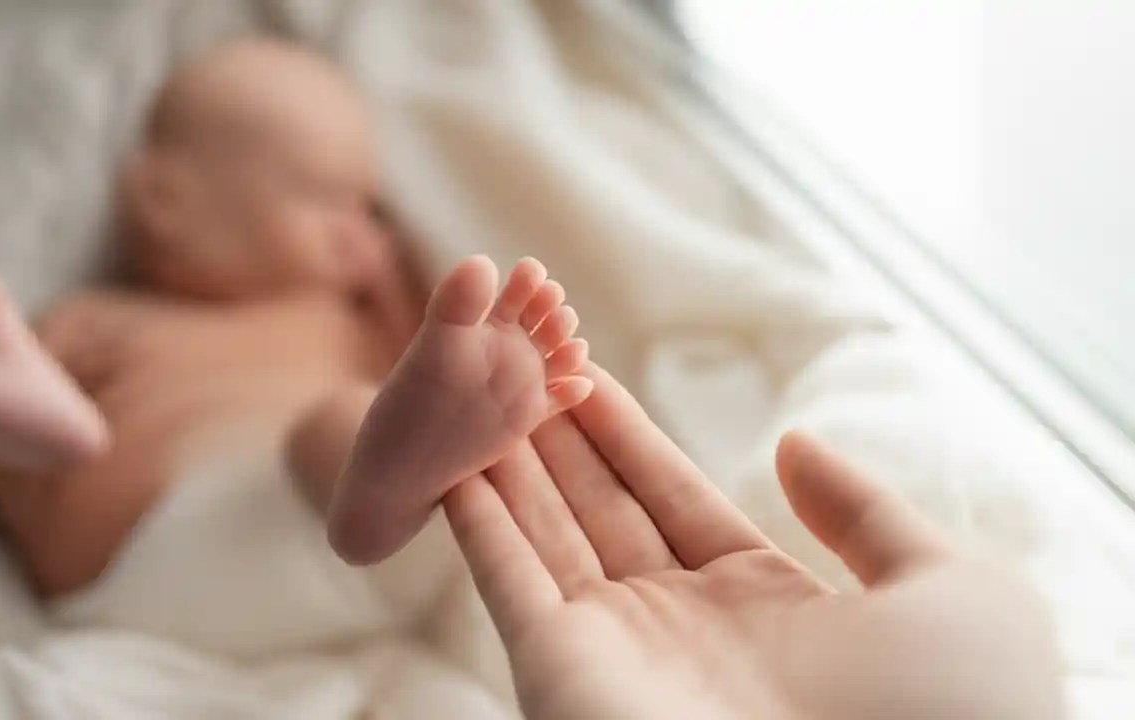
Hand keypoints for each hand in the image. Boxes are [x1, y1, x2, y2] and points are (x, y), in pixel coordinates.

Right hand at [444, 364, 1063, 719]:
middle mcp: (681, 627)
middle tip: (514, 363)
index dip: (627, 435)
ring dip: (507, 465)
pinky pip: (509, 584)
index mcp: (766, 604)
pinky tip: (453, 461)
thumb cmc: (948, 719)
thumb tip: (795, 443)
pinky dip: (477, 524)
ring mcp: (619, 653)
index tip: (586, 373)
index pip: (674, 497)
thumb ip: (865, 512)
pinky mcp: (562, 678)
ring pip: (544, 536)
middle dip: (556, 439)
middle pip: (599, 509)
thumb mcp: (943, 591)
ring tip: (471, 389)